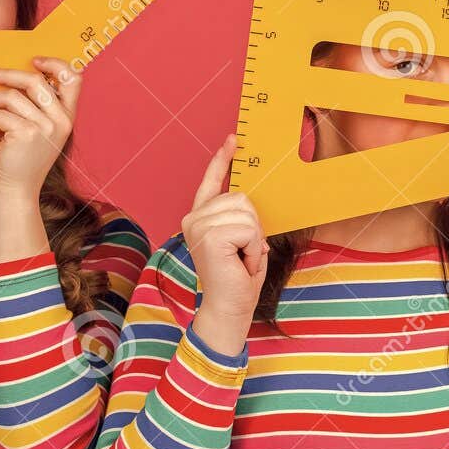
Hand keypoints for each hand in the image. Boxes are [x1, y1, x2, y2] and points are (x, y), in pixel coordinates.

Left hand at [0, 56, 80, 200]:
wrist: (16, 192)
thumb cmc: (22, 161)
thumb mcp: (38, 131)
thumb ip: (35, 108)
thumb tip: (12, 76)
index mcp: (67, 117)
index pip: (74, 78)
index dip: (55, 64)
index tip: (34, 61)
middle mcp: (61, 120)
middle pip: (35, 80)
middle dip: (5, 74)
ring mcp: (46, 127)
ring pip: (11, 97)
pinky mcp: (26, 134)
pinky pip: (0, 115)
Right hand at [183, 133, 268, 355]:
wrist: (229, 308)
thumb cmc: (238, 278)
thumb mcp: (241, 240)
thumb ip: (240, 217)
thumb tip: (248, 198)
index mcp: (200, 218)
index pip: (211, 182)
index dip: (222, 160)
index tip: (233, 139)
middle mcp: (194, 218)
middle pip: (241, 198)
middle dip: (253, 227)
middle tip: (243, 253)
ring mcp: (198, 226)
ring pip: (247, 213)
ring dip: (254, 239)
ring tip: (242, 259)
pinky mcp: (209, 236)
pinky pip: (249, 229)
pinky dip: (253, 247)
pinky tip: (240, 262)